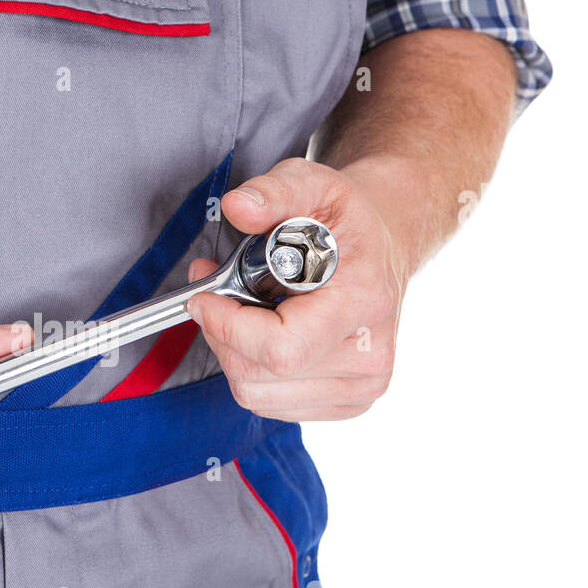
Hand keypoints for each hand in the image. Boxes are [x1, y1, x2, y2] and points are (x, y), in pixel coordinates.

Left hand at [185, 157, 410, 420]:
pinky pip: (269, 403)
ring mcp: (362, 387)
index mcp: (364, 303)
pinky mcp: (348, 403)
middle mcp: (370, 357)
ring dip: (232, 352)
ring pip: (256, 393)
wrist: (384, 248)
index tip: (203, 297)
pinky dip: (251, 371)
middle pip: (258, 374)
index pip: (282, 349)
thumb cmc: (344, 221)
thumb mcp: (312, 183)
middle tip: (217, 293)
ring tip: (242, 310)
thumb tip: (238, 207)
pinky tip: (263, 335)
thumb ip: (273, 192)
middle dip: (221, 334)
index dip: (228, 327)